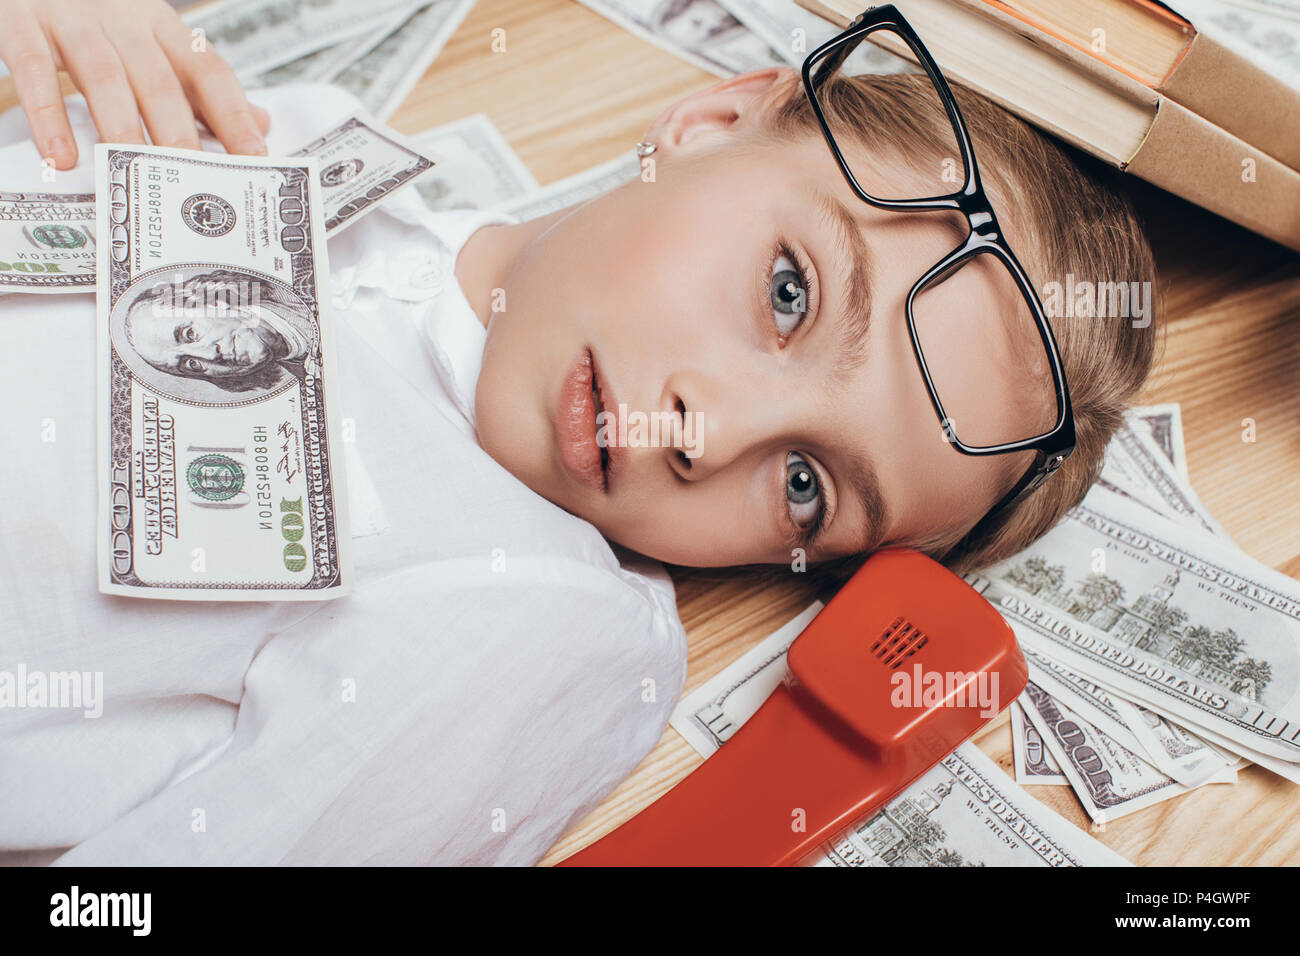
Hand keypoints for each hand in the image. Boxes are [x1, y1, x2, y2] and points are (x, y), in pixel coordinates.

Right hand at [0, 0, 269, 169]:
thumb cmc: (97, 20)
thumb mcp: (152, 44)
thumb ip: (200, 88)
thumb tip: (261, 125)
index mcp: (162, 26)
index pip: (208, 71)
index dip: (234, 114)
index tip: (255, 158)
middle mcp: (123, 18)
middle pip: (158, 80)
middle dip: (178, 133)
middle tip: (190, 180)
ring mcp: (70, 19)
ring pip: (102, 75)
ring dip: (117, 127)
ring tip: (125, 172)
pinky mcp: (19, 22)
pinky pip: (33, 68)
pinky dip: (47, 114)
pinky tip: (60, 157)